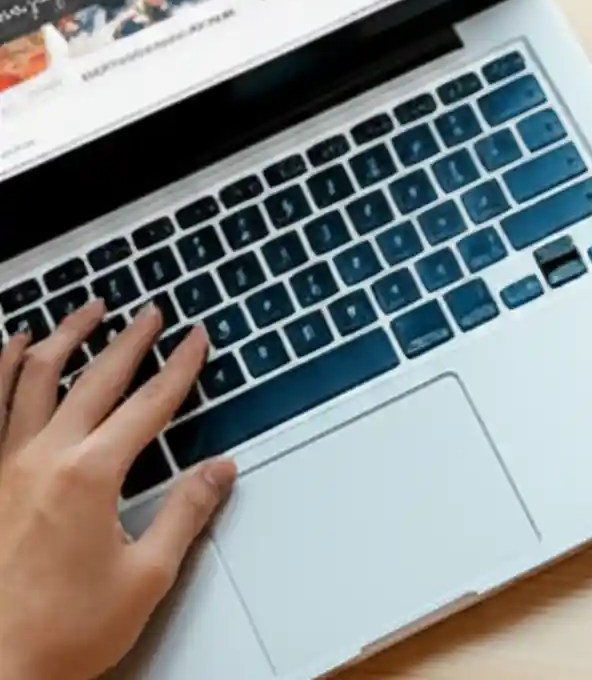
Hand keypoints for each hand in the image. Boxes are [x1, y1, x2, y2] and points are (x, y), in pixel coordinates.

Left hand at [0, 300, 236, 679]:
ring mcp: (3, 466)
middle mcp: (41, 460)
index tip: (194, 340)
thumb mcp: (147, 576)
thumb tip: (218, 471)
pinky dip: (3, 368)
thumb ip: (185, 513)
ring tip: (86, 311)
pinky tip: (12, 348)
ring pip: (34, 378)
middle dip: (130, 340)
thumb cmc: (61, 631)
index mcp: (90, 477)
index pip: (148, 405)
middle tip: (151, 314)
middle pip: (95, 379)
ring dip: (64, 336)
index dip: (179, 367)